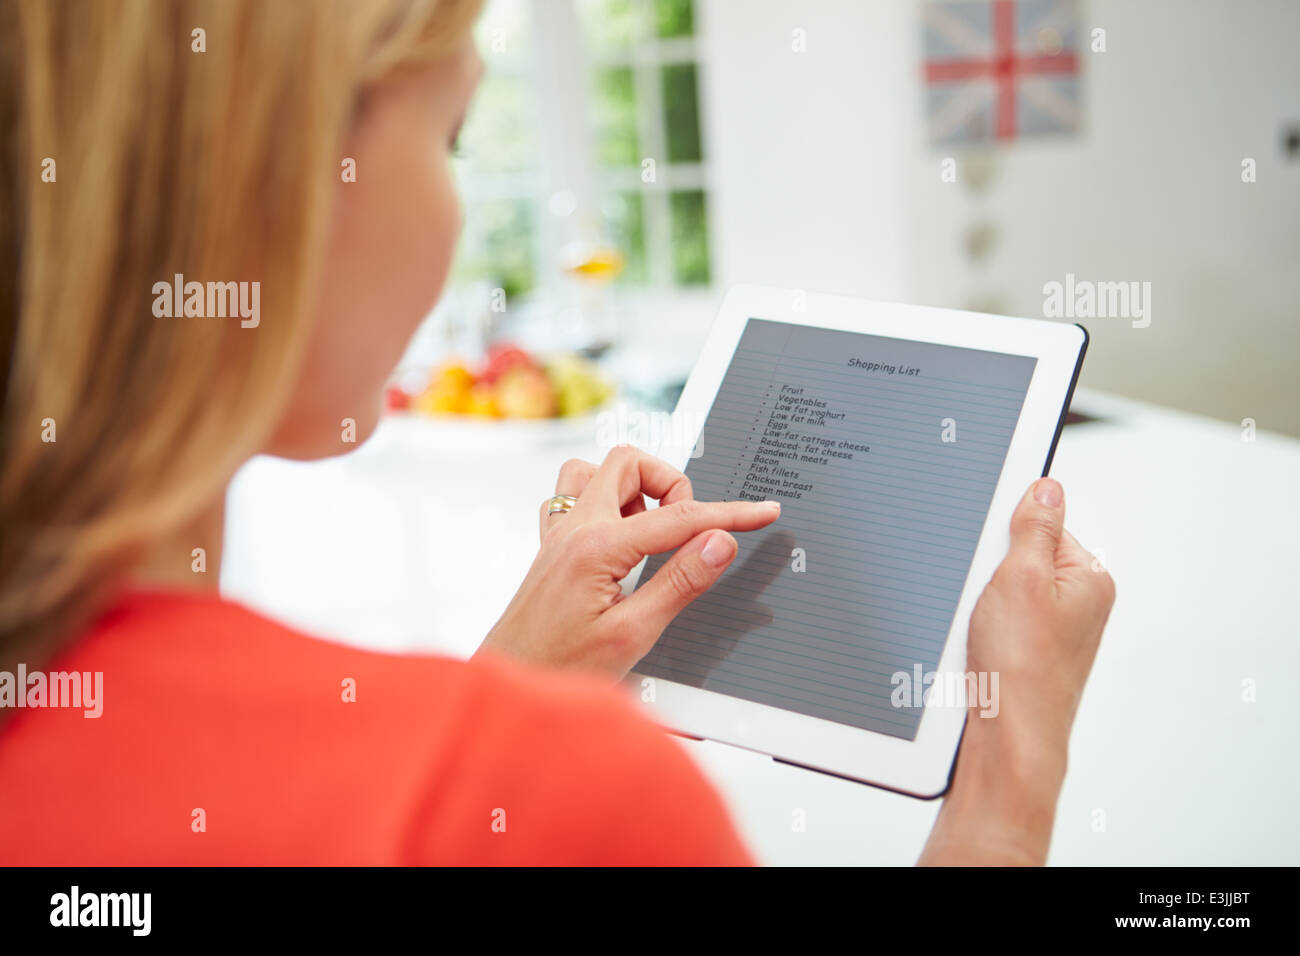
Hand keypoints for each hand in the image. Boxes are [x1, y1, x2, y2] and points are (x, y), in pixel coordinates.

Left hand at [475, 446, 780, 677]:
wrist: (510, 684)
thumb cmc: (561, 669)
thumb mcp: (634, 633)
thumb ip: (680, 582)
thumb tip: (719, 543)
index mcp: (597, 547)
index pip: (679, 517)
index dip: (730, 514)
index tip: (762, 512)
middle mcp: (574, 530)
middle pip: (629, 463)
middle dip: (671, 484)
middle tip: (691, 529)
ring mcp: (559, 535)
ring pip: (596, 471)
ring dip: (632, 489)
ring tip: (653, 532)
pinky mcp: (552, 548)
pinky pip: (573, 497)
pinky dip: (604, 503)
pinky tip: (620, 538)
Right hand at [920, 477, 1114, 864]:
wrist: (1006, 741)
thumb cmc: (1021, 672)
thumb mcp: (1023, 578)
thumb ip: (1035, 527)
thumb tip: (1047, 488)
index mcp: (1089, 579)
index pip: (1042, 523)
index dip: (1006, 529)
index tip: (986, 542)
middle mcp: (1077, 605)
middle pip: (1018, 557)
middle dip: (989, 569)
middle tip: (982, 596)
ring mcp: (1051, 632)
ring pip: (999, 591)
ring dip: (977, 601)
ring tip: (979, 627)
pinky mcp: (1024, 653)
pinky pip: (992, 621)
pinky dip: (975, 627)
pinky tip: (974, 644)